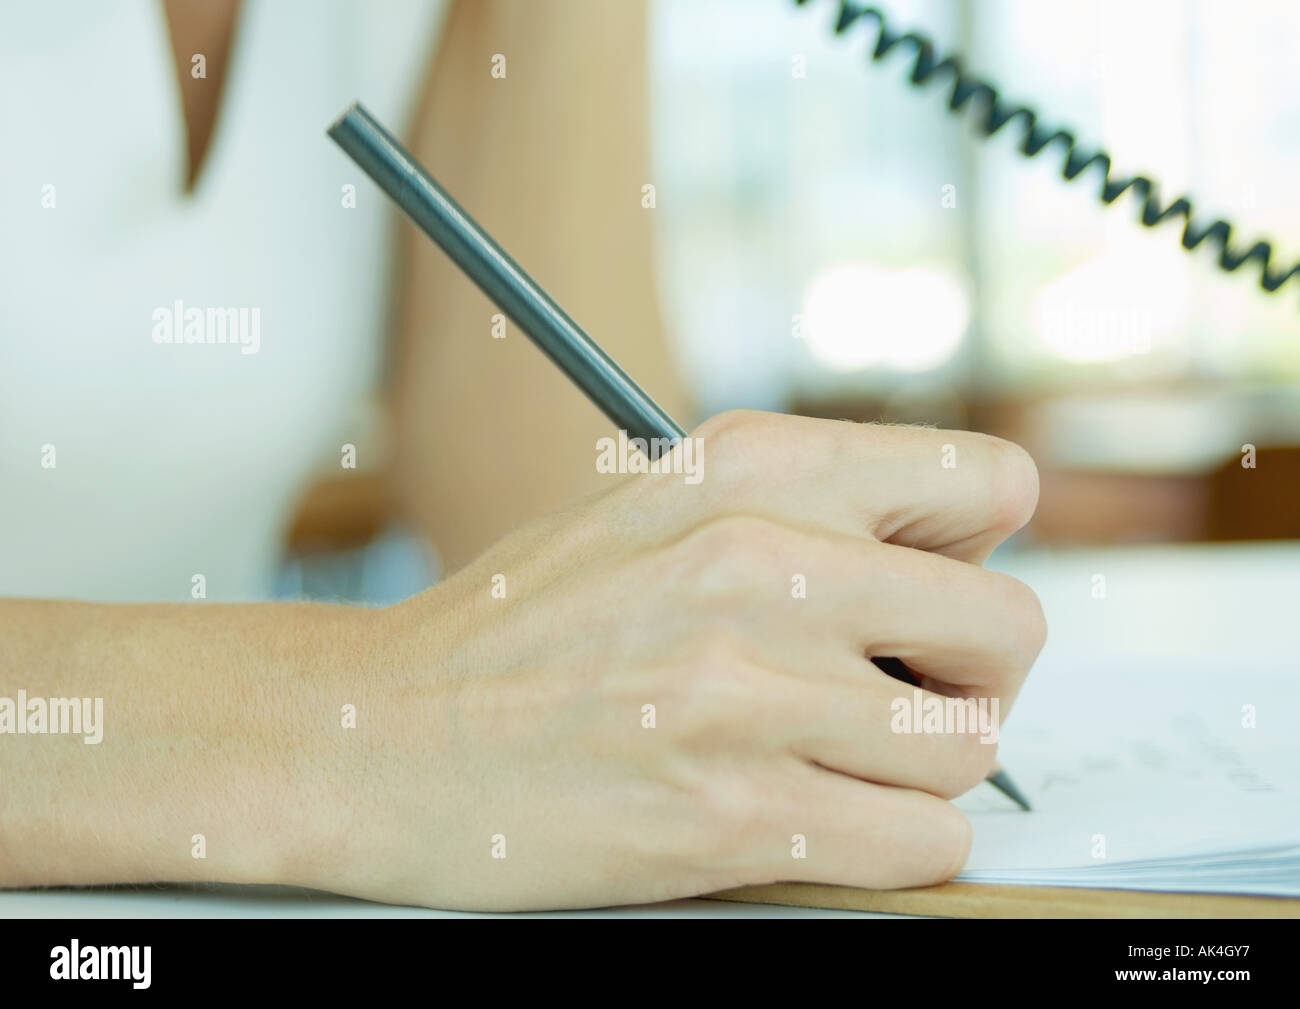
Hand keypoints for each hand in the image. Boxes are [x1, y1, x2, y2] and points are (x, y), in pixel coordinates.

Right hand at [312, 410, 1044, 909]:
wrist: (379, 736)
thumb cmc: (520, 628)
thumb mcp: (658, 508)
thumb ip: (803, 512)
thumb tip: (952, 553)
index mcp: (752, 469)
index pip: (987, 481)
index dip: (978, 548)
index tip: (931, 595)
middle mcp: (763, 562)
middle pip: (1008, 627)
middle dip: (974, 676)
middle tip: (904, 696)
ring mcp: (749, 692)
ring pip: (969, 751)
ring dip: (918, 772)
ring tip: (828, 762)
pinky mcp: (733, 813)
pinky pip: (922, 846)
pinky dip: (891, 845)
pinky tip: (813, 819)